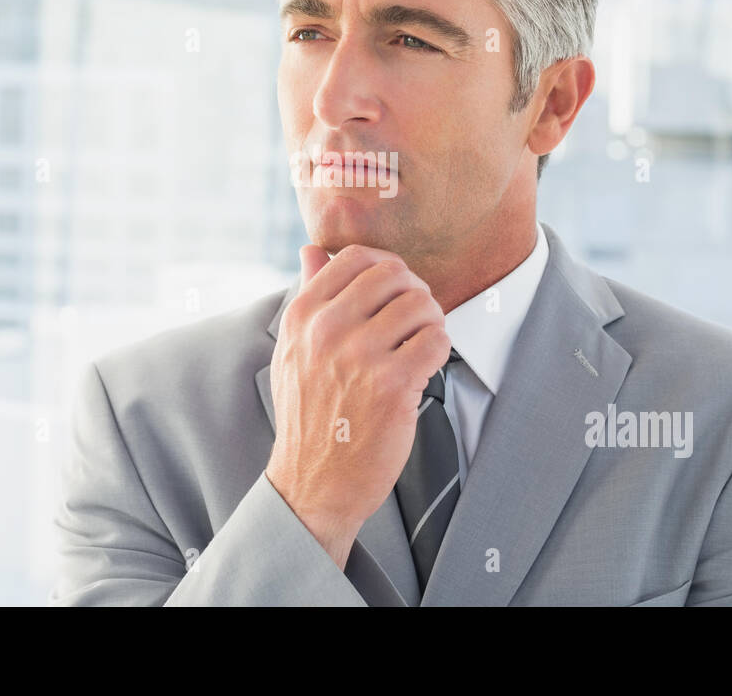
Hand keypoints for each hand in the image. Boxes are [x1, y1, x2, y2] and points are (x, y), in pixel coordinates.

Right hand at [265, 243, 450, 568]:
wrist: (313, 482)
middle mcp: (327, 330)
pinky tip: (425, 367)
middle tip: (416, 317)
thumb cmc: (309, 415)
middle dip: (414, 291)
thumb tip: (312, 250)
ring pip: (421, 304)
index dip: (385, 268)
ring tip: (420, 343)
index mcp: (302, 316)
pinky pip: (436, 340)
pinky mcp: (393, 386)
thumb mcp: (292, 350)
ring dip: (431, 321)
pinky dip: (439, 349)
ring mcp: (360, 357)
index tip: (393, 291)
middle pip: (393, 273)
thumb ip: (307, 296)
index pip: (355, 257)